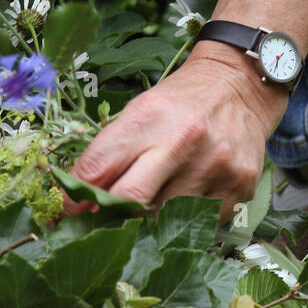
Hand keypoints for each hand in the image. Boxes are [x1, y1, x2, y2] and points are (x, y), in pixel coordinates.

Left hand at [68, 43, 289, 216]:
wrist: (241, 86)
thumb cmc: (181, 101)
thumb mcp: (140, 111)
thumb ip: (111, 154)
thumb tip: (81, 203)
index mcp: (149, 116)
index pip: (97, 168)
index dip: (74, 198)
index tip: (65, 213)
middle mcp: (182, 141)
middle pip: (129, 201)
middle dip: (110, 215)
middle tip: (103, 220)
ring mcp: (214, 166)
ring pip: (164, 218)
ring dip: (150, 217)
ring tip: (155, 198)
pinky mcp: (238, 187)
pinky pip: (199, 222)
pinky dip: (186, 216)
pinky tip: (189, 193)